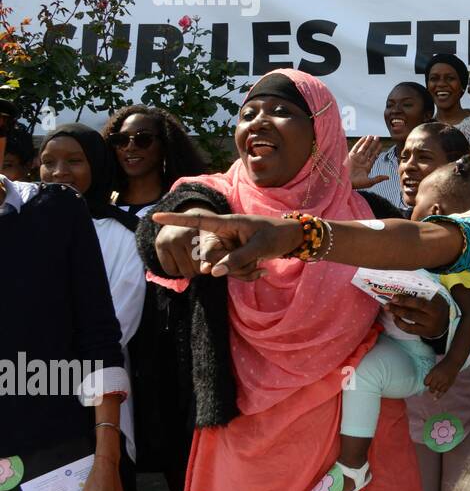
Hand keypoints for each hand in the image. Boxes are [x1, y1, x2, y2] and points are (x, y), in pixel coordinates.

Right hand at [151, 211, 303, 278]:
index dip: (176, 219)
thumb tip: (211, 272)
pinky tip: (261, 271)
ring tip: (261, 266)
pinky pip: (231, 271)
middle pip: (210, 256)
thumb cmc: (277, 235)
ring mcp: (228, 247)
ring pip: (221, 267)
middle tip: (255, 265)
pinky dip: (245, 274)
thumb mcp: (259, 247)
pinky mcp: (234, 257)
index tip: (155, 216)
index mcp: (227, 224)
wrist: (292, 239)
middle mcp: (224, 235)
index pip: (198, 222)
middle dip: (230, 266)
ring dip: (241, 271)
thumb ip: (236, 259)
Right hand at [346, 136, 387, 189]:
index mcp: (367, 167)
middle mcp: (362, 162)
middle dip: (374, 144)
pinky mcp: (350, 156)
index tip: (381, 145)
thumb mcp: (369, 182)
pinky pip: (356, 147)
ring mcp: (356, 158)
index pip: (373, 157)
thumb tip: (388, 177)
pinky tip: (365, 137)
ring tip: (373, 136)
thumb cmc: (356, 184)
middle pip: (369, 151)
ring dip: (368, 142)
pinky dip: (361, 142)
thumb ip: (378, 178)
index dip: (377, 151)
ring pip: (364, 148)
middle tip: (378, 137)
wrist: (343, 182)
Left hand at [388, 293, 447, 339]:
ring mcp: (428, 328)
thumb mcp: (436, 297)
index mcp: (435, 307)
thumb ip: (424, 294)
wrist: (449, 320)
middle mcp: (432, 319)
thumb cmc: (439, 305)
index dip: (406, 300)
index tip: (395, 297)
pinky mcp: (425, 334)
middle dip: (398, 308)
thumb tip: (404, 290)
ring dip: (397, 316)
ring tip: (389, 310)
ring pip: (409, 323)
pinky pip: (409, 330)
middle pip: (412, 314)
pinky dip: (400, 324)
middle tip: (388, 304)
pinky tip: (395, 318)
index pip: (419, 304)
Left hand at [423, 359, 459, 398]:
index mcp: (433, 372)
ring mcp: (444, 381)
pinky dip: (438, 396)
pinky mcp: (449, 384)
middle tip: (432, 387)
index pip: (426, 382)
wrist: (453, 363)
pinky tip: (435, 399)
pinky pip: (443, 391)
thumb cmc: (442, 366)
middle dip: (431, 388)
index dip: (426, 383)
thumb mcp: (434, 368)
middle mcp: (438, 377)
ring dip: (436, 389)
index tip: (427, 383)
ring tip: (438, 385)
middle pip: (431, 387)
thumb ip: (431, 376)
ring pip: (437, 390)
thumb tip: (427, 385)